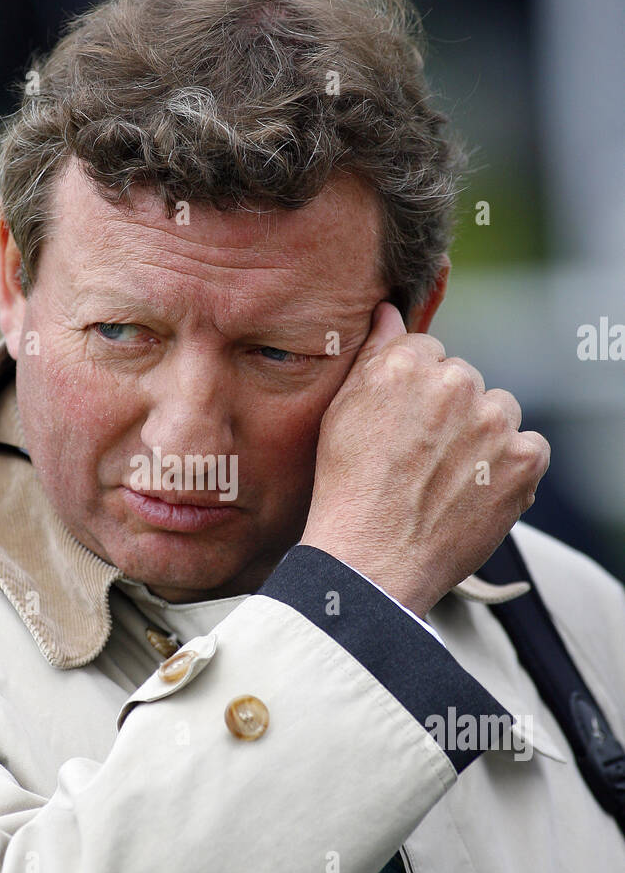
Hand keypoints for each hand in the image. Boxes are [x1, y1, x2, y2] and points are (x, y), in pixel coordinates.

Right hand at [300, 301, 550, 617]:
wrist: (371, 559)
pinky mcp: (524, 459)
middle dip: (451, 413)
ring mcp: (494, 421)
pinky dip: (511, 469)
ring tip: (449, 479)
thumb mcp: (341, 413)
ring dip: (484, 437)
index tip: (405, 428)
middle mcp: (455, 383)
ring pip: (500, 412)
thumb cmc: (346, 489)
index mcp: (407, 364)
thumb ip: (373, 355)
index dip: (416, 393)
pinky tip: (476, 491)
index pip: (429, 354)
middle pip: (466, 382)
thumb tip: (389, 312)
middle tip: (423, 460)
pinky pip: (531, 448)